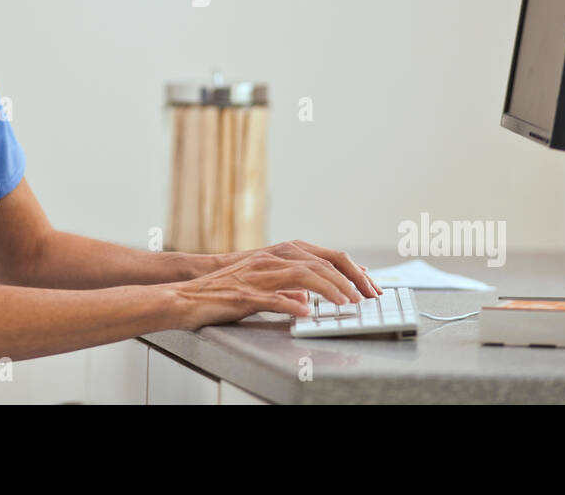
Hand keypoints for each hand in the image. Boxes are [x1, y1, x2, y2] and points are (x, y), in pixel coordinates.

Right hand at [216, 240, 380, 300]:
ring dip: (328, 290)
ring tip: (346, 304)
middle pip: (321, 263)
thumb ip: (290, 282)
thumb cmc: (229, 286)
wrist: (192, 290)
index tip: (372, 286)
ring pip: (301, 275)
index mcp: (283, 252)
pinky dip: (292, 304)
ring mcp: (259, 274)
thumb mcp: (266, 279)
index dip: (353, 270)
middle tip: (368, 297)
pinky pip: (272, 297)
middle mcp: (274, 258)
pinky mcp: (245, 293)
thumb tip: (312, 294)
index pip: (328, 256)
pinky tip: (307, 312)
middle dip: (350, 279)